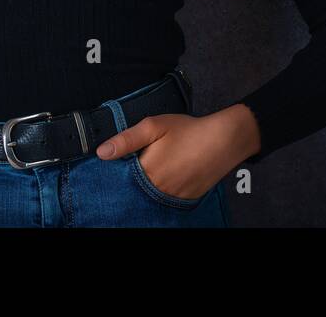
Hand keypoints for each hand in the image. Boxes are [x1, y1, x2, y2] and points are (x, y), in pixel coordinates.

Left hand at [95, 107, 255, 200]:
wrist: (224, 141)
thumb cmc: (188, 131)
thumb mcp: (153, 126)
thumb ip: (126, 139)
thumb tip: (102, 152)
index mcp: (146, 172)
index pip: (121, 180)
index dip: (118, 171)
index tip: (119, 163)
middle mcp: (158, 190)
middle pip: (135, 189)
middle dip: (134, 178)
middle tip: (144, 161)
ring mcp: (173, 197)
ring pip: (151, 195)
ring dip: (149, 185)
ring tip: (159, 166)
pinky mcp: (185, 200)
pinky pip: (167, 198)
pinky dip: (164, 189)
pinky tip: (169, 174)